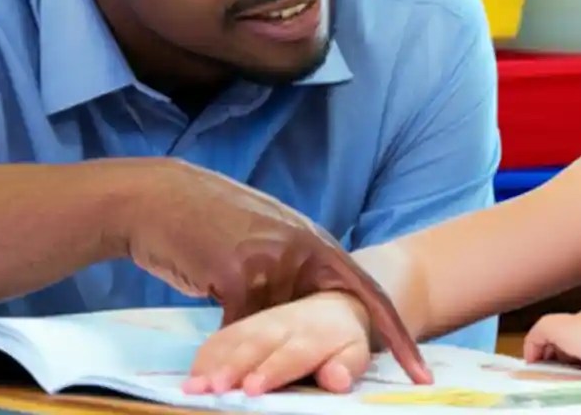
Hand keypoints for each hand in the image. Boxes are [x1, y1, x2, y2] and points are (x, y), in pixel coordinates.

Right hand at [109, 158, 429, 384]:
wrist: (158, 197)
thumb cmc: (207, 223)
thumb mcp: (263, 241)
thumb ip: (290, 273)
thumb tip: (304, 319)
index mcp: (314, 242)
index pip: (368, 290)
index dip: (396, 332)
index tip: (421, 370)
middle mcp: (303, 248)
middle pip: (332, 317)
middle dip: (353, 351)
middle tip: (389, 383)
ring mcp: (275, 259)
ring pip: (279, 331)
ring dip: (260, 351)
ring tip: (240, 362)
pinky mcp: (241, 272)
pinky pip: (244, 328)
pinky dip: (229, 343)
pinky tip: (212, 331)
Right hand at [185, 291, 380, 395]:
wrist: (333, 303)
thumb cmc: (342, 340)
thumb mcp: (355, 352)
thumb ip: (347, 366)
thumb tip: (337, 379)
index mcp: (313, 336)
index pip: (290, 354)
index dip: (271, 370)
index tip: (252, 388)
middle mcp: (282, 326)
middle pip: (254, 346)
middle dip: (232, 366)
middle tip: (213, 388)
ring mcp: (260, 322)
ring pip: (234, 340)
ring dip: (211, 362)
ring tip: (194, 385)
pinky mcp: (245, 323)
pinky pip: (221, 336)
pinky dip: (205, 354)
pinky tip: (191, 374)